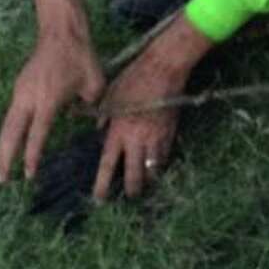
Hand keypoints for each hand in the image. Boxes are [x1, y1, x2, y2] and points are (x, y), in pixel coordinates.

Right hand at [0, 27, 105, 182]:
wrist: (62, 31)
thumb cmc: (81, 56)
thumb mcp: (94, 82)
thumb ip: (91, 106)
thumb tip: (91, 123)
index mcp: (48, 100)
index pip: (37, 134)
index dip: (32, 156)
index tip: (29, 174)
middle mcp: (29, 98)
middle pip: (11, 134)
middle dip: (5, 158)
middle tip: (2, 180)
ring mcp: (21, 91)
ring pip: (7, 125)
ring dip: (3, 147)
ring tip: (1, 169)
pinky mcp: (19, 86)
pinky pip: (11, 114)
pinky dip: (8, 132)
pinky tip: (10, 143)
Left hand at [93, 13, 212, 200]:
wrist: (163, 69)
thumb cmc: (133, 79)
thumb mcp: (110, 96)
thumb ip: (102, 116)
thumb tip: (98, 129)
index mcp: (118, 132)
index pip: (107, 165)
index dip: (102, 184)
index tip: (99, 198)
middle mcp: (136, 140)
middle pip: (134, 175)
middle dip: (132, 189)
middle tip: (130, 195)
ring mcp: (156, 138)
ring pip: (153, 169)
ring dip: (149, 178)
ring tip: (146, 183)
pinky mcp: (170, 132)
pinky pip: (165, 155)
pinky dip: (161, 163)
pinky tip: (158, 165)